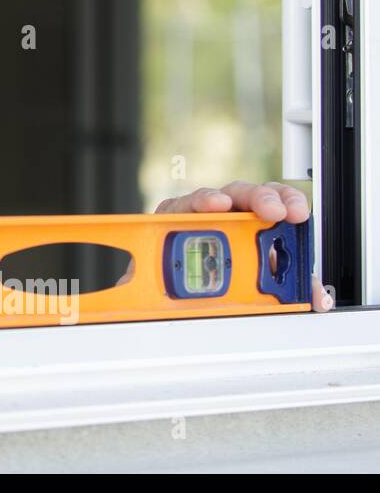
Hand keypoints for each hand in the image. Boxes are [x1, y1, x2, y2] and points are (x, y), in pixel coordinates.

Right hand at [153, 180, 331, 311]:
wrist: (174, 291)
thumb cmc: (218, 281)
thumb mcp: (260, 288)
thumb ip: (291, 289)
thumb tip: (319, 297)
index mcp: (256, 226)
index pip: (277, 201)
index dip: (289, 201)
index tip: (298, 214)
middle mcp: (229, 215)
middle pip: (248, 194)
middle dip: (262, 198)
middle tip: (272, 212)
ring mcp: (200, 215)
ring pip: (213, 197)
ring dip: (218, 198)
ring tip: (223, 204)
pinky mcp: (172, 218)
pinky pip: (180, 207)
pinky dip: (191, 206)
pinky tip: (202, 210)